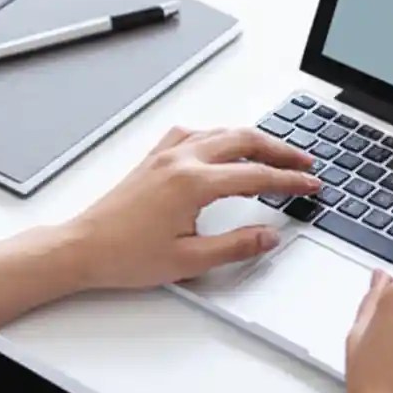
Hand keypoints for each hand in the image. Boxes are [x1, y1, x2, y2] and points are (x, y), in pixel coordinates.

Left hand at [63, 126, 319, 289]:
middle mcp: (181, 161)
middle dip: (281, 150)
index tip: (310, 185)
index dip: (289, 181)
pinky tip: (223, 144)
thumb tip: (269, 236)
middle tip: (304, 163)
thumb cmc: (125, 255)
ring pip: (221, 132)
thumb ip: (236, 246)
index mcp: (193, 183)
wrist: (82, 248)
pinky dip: (218, 135)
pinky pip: (194, 134)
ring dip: (253, 139)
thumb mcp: (189, 260)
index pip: (257, 177)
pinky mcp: (154, 159)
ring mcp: (166, 156)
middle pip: (245, 141)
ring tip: (275, 152)